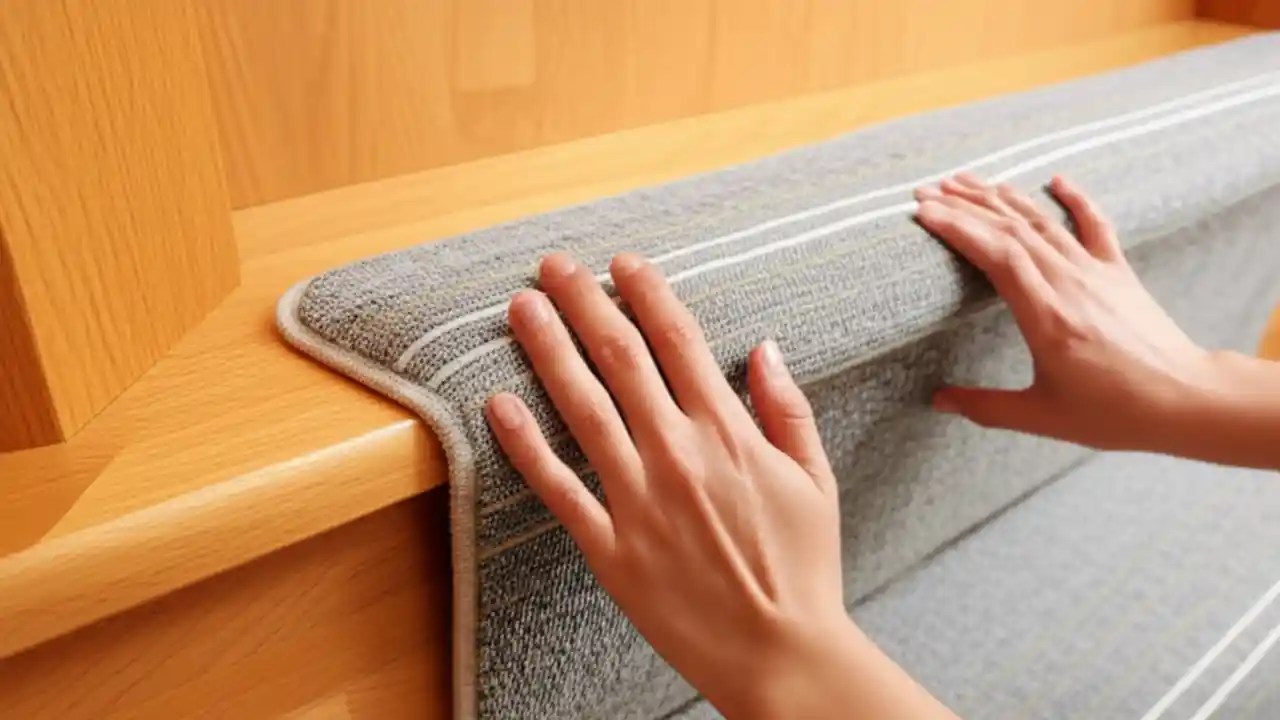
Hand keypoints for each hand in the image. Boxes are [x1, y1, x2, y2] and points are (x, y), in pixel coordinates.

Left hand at [486, 252, 952, 718]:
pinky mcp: (610, 547)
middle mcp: (678, 454)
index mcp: (728, 434)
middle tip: (555, 265)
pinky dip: (525, 443)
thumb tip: (763, 346)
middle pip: (620, 359)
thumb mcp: (815, 479)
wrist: (780, 653)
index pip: (678, 342)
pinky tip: (499, 403)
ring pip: (582, 408)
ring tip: (522, 307)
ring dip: (549, 350)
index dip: (646, 294)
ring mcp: (638, 499)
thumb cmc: (803, 566)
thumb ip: (786, 408)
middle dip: (584, 304)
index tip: (621, 263)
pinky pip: (557, 487)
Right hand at [914, 174, 1217, 452]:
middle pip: (1012, 230)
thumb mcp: (1042, 417)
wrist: (1185, 400)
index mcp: (1048, 317)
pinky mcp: (1118, 273)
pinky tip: (1055, 179)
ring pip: (1042, 223)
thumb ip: (986, 407)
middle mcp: (1070, 284)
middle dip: (966, 205)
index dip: (959, 229)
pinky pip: (1095, 225)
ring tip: (964, 180)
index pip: (997, 256)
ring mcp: (1096, 273)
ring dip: (1001, 197)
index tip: (925, 214)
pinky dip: (1075, 198)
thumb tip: (938, 400)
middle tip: (927, 192)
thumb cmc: (1115, 412)